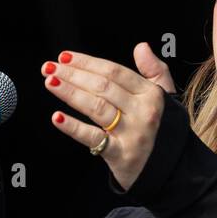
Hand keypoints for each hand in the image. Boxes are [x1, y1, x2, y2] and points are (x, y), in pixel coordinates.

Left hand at [41, 42, 176, 188]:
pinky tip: (57, 117)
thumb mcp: (164, 98)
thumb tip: (141, 47)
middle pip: (103, 86)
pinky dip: (73, 127)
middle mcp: (143, 112)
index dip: (87, 62)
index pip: (114, 72)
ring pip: (96, 107)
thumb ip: (155, 70)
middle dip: (73, 74)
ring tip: (50, 82)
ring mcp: (132, 134)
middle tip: (49, 68)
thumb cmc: (161, 130)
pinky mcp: (121, 155)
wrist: (167, 169)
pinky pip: (93, 137)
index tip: (65, 57)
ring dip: (70, 93)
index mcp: (151, 95)